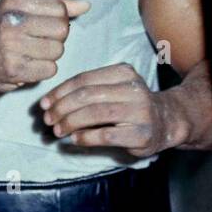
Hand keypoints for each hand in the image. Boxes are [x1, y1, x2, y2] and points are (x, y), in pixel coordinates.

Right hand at [0, 0, 89, 93]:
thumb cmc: (2, 32)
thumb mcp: (23, 10)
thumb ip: (55, 5)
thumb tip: (85, 5)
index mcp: (14, 1)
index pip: (60, 9)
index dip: (60, 20)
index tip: (44, 25)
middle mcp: (10, 21)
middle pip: (62, 30)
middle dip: (56, 39)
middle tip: (38, 42)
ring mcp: (10, 46)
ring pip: (58, 51)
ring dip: (50, 56)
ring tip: (31, 54)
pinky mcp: (13, 69)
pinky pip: (50, 70)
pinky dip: (43, 70)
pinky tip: (28, 66)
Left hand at [40, 62, 191, 156]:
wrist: (167, 121)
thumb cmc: (132, 105)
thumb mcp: (115, 88)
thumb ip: (88, 91)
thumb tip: (50, 103)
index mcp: (123, 72)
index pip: (84, 79)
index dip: (60, 92)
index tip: (44, 104)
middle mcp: (133, 89)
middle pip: (87, 96)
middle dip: (62, 108)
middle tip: (47, 120)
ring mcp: (139, 111)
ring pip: (95, 114)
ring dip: (71, 123)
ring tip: (57, 131)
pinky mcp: (141, 134)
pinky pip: (106, 135)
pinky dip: (86, 137)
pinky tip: (74, 139)